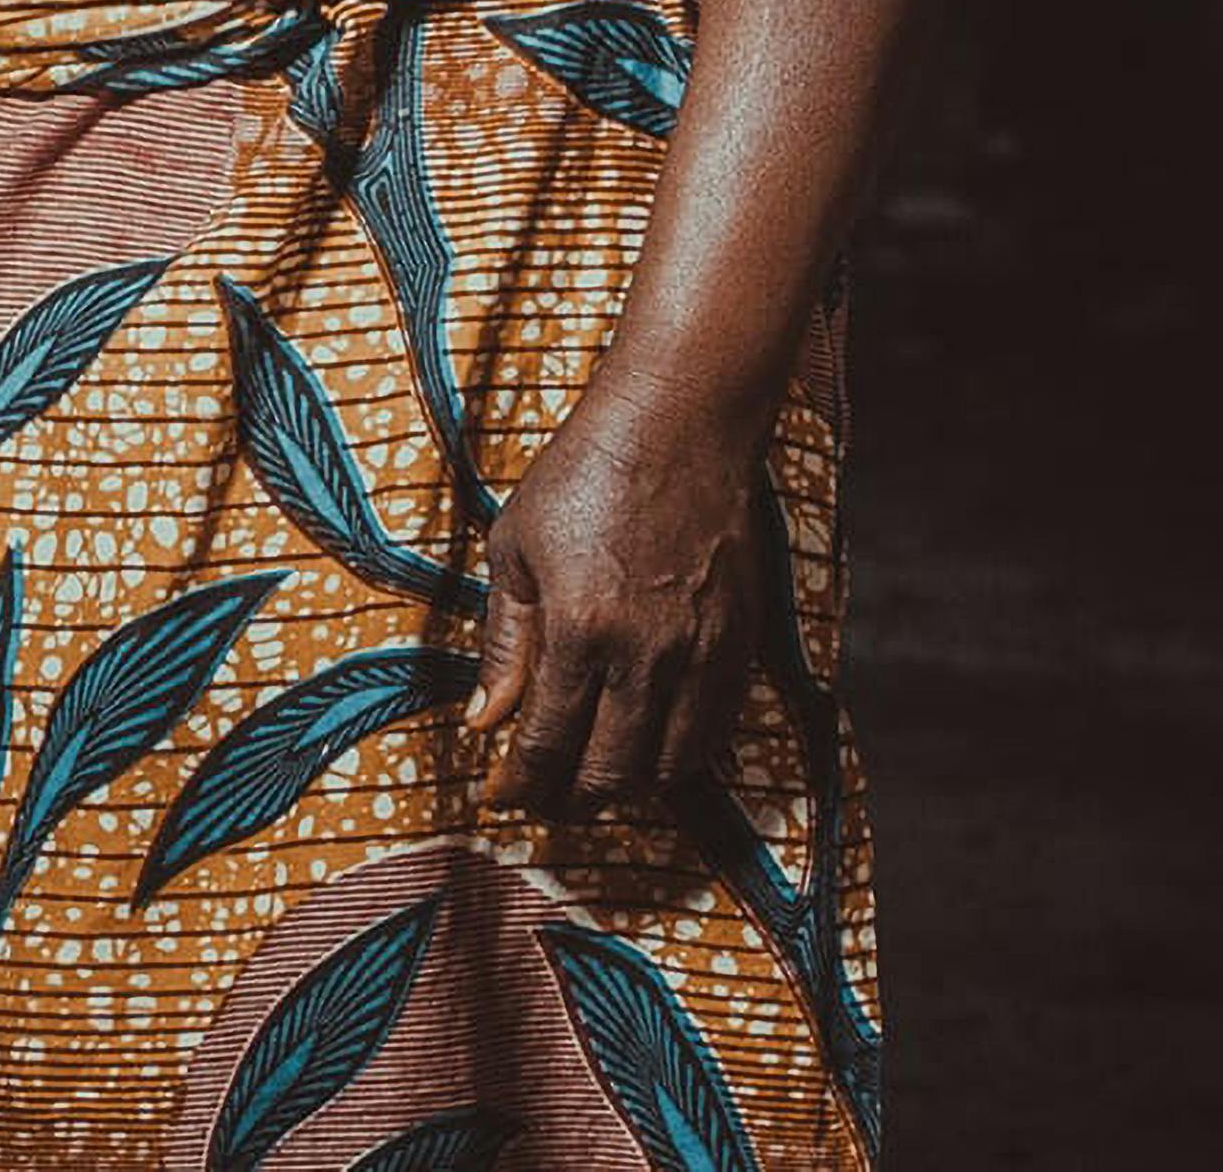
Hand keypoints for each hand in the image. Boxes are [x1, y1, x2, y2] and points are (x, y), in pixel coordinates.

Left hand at [462, 390, 765, 819]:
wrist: (679, 422)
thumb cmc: (584, 473)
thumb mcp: (516, 547)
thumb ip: (504, 643)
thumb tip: (483, 725)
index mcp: (578, 628)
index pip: (547, 746)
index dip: (518, 785)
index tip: (498, 795)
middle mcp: (645, 654)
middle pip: (607, 775)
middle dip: (567, 801)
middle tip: (542, 797)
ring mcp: (700, 654)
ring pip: (665, 769)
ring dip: (624, 788)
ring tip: (591, 775)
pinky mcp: (739, 645)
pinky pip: (712, 735)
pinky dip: (677, 758)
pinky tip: (647, 745)